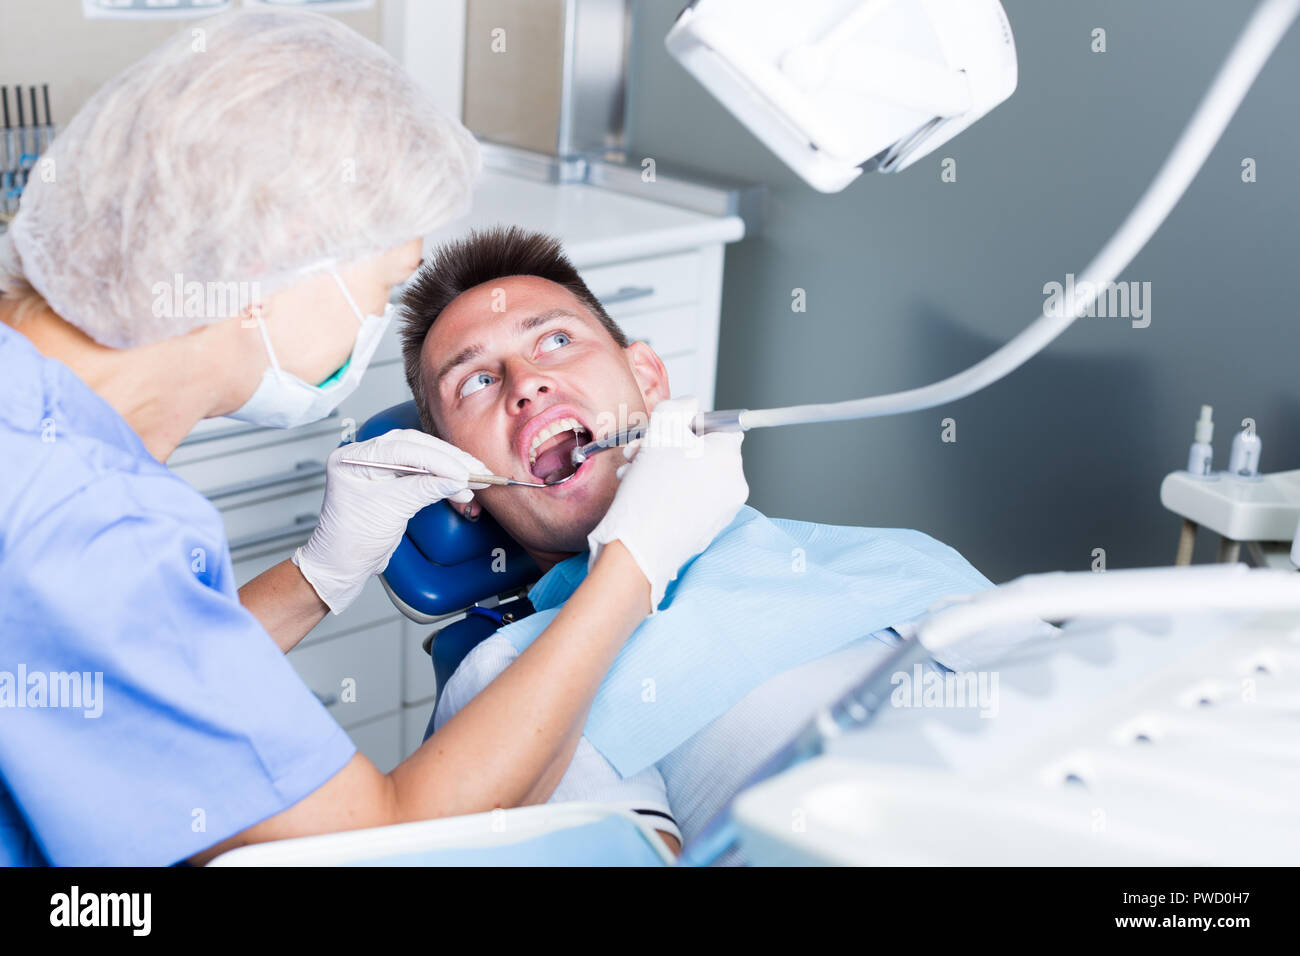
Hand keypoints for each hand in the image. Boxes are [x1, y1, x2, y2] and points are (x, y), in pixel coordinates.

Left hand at [294, 429, 488, 613]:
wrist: (344, 565)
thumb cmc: (352, 541)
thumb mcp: (391, 510)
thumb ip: (424, 489)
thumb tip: (457, 479)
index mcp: (353, 458)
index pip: (402, 448)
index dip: (436, 460)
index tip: (461, 472)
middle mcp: (364, 456)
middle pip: (414, 446)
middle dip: (448, 459)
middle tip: (475, 470)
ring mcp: (378, 467)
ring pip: (421, 456)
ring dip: (450, 467)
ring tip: (475, 478)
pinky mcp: (392, 480)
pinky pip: (422, 472)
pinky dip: (443, 479)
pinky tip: (460, 487)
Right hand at [587, 396, 747, 613]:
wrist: (638, 547)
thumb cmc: (649, 491)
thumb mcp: (660, 430)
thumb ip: (678, 407)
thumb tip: (690, 405)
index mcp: (730, 457)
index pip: (722, 427)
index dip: (692, 425)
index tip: (670, 432)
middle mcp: (735, 485)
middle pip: (706, 453)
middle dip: (671, 448)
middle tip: (642, 452)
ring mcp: (723, 511)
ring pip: (696, 477)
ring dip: (666, 470)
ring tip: (636, 476)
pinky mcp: (708, 530)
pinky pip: (693, 501)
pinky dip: (671, 494)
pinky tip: (645, 497)